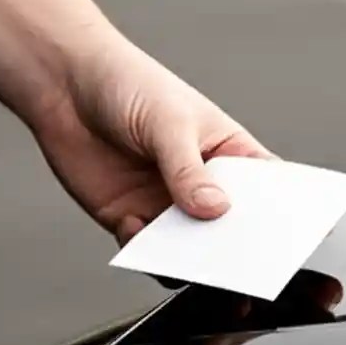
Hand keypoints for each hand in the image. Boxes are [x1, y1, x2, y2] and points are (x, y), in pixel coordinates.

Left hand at [32, 38, 274, 244]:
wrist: (63, 86)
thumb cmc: (128, 84)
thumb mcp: (168, 122)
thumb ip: (189, 169)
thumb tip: (215, 209)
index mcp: (229, 153)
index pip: (264, 190)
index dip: (277, 213)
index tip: (282, 236)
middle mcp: (203, 184)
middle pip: (230, 228)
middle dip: (234, 246)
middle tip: (236, 260)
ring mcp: (168, 206)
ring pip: (190, 247)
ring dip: (190, 257)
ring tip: (186, 255)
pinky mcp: (130, 220)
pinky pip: (145, 252)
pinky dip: (145, 253)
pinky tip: (136, 229)